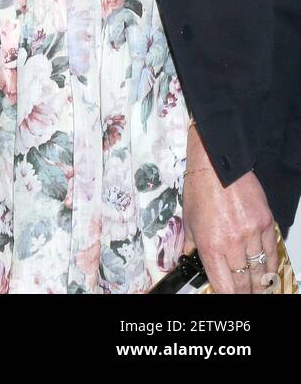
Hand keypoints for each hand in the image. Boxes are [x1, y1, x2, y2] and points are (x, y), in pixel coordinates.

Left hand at [182, 127, 277, 294]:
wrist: (216, 164)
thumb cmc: (200, 188)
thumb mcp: (188, 220)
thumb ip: (190, 245)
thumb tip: (189, 258)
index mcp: (211, 246)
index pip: (224, 286)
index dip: (226, 295)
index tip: (227, 295)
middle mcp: (232, 243)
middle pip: (244, 283)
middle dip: (244, 293)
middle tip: (244, 294)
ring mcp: (251, 233)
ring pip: (260, 271)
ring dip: (259, 284)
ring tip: (257, 290)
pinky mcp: (265, 222)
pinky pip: (271, 252)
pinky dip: (270, 265)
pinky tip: (267, 272)